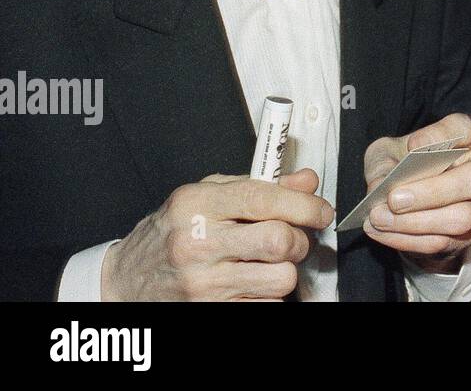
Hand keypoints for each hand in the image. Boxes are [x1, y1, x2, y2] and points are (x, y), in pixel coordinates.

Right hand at [101, 168, 332, 300]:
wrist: (126, 280)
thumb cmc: (172, 232)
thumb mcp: (208, 196)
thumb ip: (261, 186)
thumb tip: (307, 181)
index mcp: (196, 205)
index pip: (264, 199)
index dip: (304, 204)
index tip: (321, 211)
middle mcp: (197, 244)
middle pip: (280, 241)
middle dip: (298, 239)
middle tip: (292, 238)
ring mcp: (202, 284)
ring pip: (280, 278)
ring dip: (285, 270)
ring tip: (267, 262)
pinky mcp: (209, 312)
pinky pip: (267, 305)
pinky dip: (269, 294)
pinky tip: (251, 282)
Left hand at [361, 114, 470, 268]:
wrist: (407, 207)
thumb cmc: (401, 169)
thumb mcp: (385, 155)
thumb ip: (381, 164)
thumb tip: (379, 186)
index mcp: (463, 139)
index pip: (463, 130)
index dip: (441, 138)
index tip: (413, 146)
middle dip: (434, 191)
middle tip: (394, 198)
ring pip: (460, 218)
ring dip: (415, 222)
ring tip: (379, 218)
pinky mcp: (466, 237)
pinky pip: (441, 242)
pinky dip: (406, 239)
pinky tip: (380, 232)